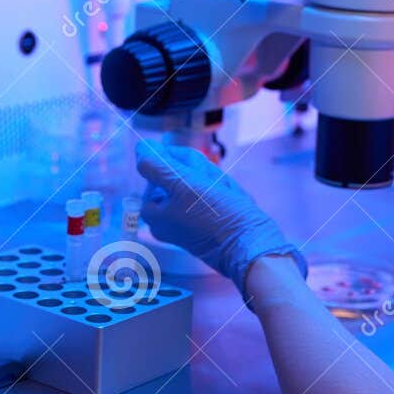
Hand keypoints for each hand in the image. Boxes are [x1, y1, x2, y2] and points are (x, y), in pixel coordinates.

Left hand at [135, 141, 307, 297]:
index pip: (158, 168)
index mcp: (153, 214)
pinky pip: (211, 197)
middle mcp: (166, 221)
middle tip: (216, 186)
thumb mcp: (184, 183)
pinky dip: (221, 193)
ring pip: (197, 183)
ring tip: (227, 195)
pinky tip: (232, 202)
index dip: (180, 163)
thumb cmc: (218, 216)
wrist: (252, 245)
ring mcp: (186, 224)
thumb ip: (158, 164)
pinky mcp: (206, 226)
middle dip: (200, 173)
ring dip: (214, 181)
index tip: (197, 172)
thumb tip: (141, 147)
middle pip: (177, 176)